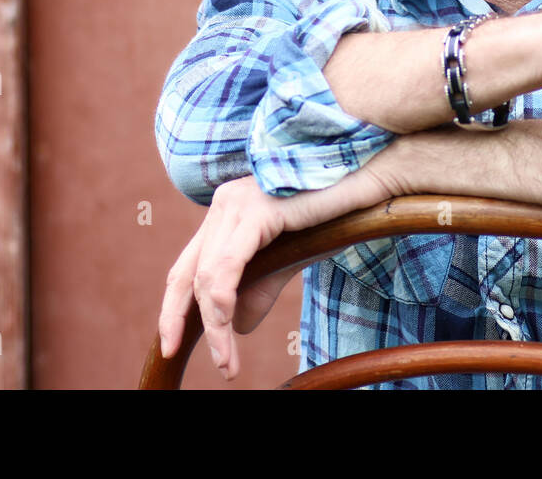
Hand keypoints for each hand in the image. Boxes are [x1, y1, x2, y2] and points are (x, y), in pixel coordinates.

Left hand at [158, 165, 393, 380]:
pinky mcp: (258, 210)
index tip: (173, 347)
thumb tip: (235, 326)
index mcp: (227, 213)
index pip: (186, 268)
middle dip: (179, 322)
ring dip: (212, 327)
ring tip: (226, 361)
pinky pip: (227, 266)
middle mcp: (224, 204)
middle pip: (184, 274)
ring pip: (205, 276)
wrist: (368, 179)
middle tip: (198, 362)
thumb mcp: (290, 259)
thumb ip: (260, 287)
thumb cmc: (333, 213)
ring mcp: (238, 204)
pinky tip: (228, 329)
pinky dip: (221, 304)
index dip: (174, 310)